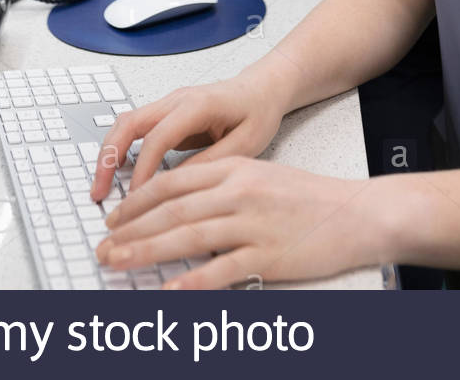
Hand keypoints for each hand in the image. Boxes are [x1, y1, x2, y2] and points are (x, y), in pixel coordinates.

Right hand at [90, 73, 287, 201]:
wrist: (262, 90)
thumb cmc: (257, 112)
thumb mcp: (245, 145)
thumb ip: (211, 163)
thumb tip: (177, 187)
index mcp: (197, 104)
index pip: (158, 137)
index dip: (142, 169)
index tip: (135, 197)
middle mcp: (177, 99)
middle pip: (129, 123)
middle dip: (108, 157)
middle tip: (98, 191)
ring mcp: (169, 104)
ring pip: (126, 123)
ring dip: (109, 153)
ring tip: (101, 186)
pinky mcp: (167, 113)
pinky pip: (136, 129)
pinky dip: (121, 149)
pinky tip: (118, 172)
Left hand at [95, 156, 381, 288]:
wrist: (357, 213)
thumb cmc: (309, 197)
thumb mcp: (260, 176)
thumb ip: (220, 186)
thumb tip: (178, 205)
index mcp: (235, 168)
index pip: (172, 182)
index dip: (137, 201)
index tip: (114, 217)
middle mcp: (239, 192)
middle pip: (171, 210)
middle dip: (130, 229)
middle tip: (103, 245)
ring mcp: (252, 223)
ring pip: (187, 236)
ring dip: (146, 251)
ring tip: (118, 262)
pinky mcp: (268, 254)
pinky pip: (221, 270)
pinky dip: (191, 282)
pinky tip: (168, 291)